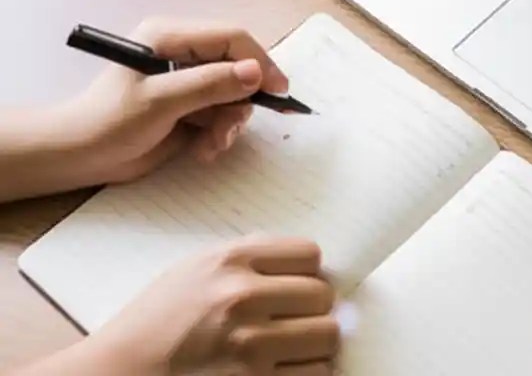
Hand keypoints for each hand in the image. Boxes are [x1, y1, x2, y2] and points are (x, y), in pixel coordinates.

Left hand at [70, 18, 289, 182]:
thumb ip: (210, 84)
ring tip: (212, 144)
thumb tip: (256, 74)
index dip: (260, 62)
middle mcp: (183, 54)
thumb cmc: (110, 122)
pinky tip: (202, 149)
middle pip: (238, 68)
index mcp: (171, 37)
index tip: (277, 92)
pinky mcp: (188, 107)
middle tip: (231, 128)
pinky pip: (222, 115)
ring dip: (229, 123)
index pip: (231, 39)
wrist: (79, 157)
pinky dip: (219, 134)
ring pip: (234, 96)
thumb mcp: (161, 101)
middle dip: (240, 102)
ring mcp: (187, 82)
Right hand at [84, 235, 338, 375]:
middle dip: (311, 311)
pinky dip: (305, 373)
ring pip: (327, 339)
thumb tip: (309, 264)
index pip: (309, 255)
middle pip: (323, 297)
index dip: (305, 273)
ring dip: (312, 346)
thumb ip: (248, 259)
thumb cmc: (155, 324)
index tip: (293, 287)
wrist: (117, 375)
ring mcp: (249, 347)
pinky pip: (316, 374)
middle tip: (289, 322)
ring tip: (285, 349)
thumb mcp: (193, 271)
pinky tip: (278, 370)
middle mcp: (241, 299)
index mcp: (229, 262)